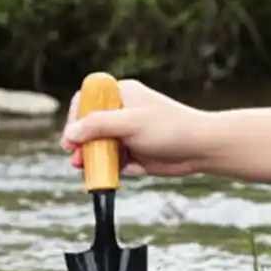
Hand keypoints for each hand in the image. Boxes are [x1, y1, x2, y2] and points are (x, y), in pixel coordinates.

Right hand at [60, 78, 211, 177]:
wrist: (201, 148)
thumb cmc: (170, 128)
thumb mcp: (131, 123)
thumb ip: (99, 126)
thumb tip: (70, 132)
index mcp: (123, 94)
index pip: (89, 99)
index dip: (76, 116)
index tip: (72, 135)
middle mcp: (123, 112)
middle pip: (89, 126)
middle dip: (80, 142)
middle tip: (76, 157)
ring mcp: (128, 133)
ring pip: (99, 146)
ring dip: (90, 158)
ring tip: (84, 168)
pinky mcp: (134, 153)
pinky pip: (112, 161)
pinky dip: (106, 168)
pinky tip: (105, 176)